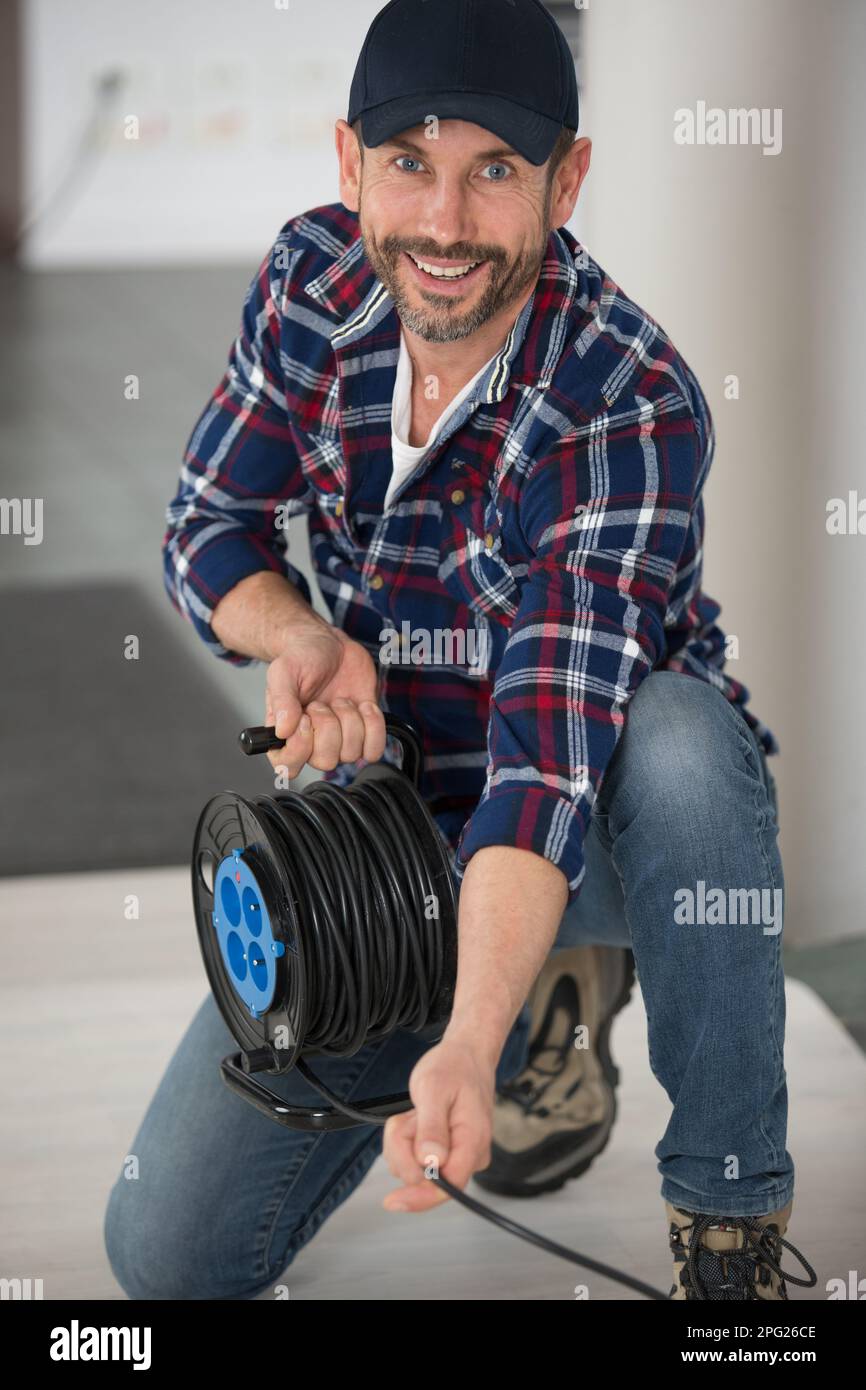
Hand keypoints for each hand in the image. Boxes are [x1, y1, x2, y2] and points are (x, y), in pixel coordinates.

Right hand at [265, 623, 385, 777]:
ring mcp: (340, 740)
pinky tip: (363, 705)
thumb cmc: (301, 658)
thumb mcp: (283, 672)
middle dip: (328, 727)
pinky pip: (374, 749)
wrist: (330, 644)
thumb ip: (281, 700)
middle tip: (321, 703)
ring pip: (352, 753)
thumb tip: (283, 731)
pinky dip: (373, 725)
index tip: (304, 718)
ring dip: (350, 720)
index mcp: (285, 735)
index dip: (300, 747)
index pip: (288, 767)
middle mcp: (312, 743)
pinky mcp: (364, 732)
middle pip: (326, 761)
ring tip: (339, 699)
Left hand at [381, 1037, 495, 1212]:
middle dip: (404, 1148)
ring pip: (413, 1168)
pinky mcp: (445, 1153)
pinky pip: (413, 1159)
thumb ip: (432, 1127)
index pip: (448, 1187)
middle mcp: (468, 1156)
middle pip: (424, 1178)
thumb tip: (431, 1163)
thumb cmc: (454, 1067)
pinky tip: (417, 1118)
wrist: (465, 1055)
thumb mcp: (434, 1090)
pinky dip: (406, 1139)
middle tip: (412, 1117)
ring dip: (403, 1141)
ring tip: (417, 1113)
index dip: (419, 1196)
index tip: (393, 1201)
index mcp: (472, 1143)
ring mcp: (457, 1155)